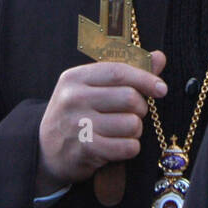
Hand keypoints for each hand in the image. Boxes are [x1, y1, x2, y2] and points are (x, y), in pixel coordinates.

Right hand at [36, 52, 166, 196]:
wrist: (46, 150)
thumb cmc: (76, 114)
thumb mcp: (91, 88)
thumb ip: (125, 72)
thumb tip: (159, 57)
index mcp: (76, 77)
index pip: (118, 72)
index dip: (145, 78)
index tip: (162, 88)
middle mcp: (74, 98)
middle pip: (129, 98)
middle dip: (140, 108)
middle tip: (134, 114)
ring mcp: (79, 124)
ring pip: (132, 124)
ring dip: (135, 130)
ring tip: (122, 131)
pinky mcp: (86, 149)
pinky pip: (127, 147)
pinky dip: (130, 148)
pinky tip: (120, 146)